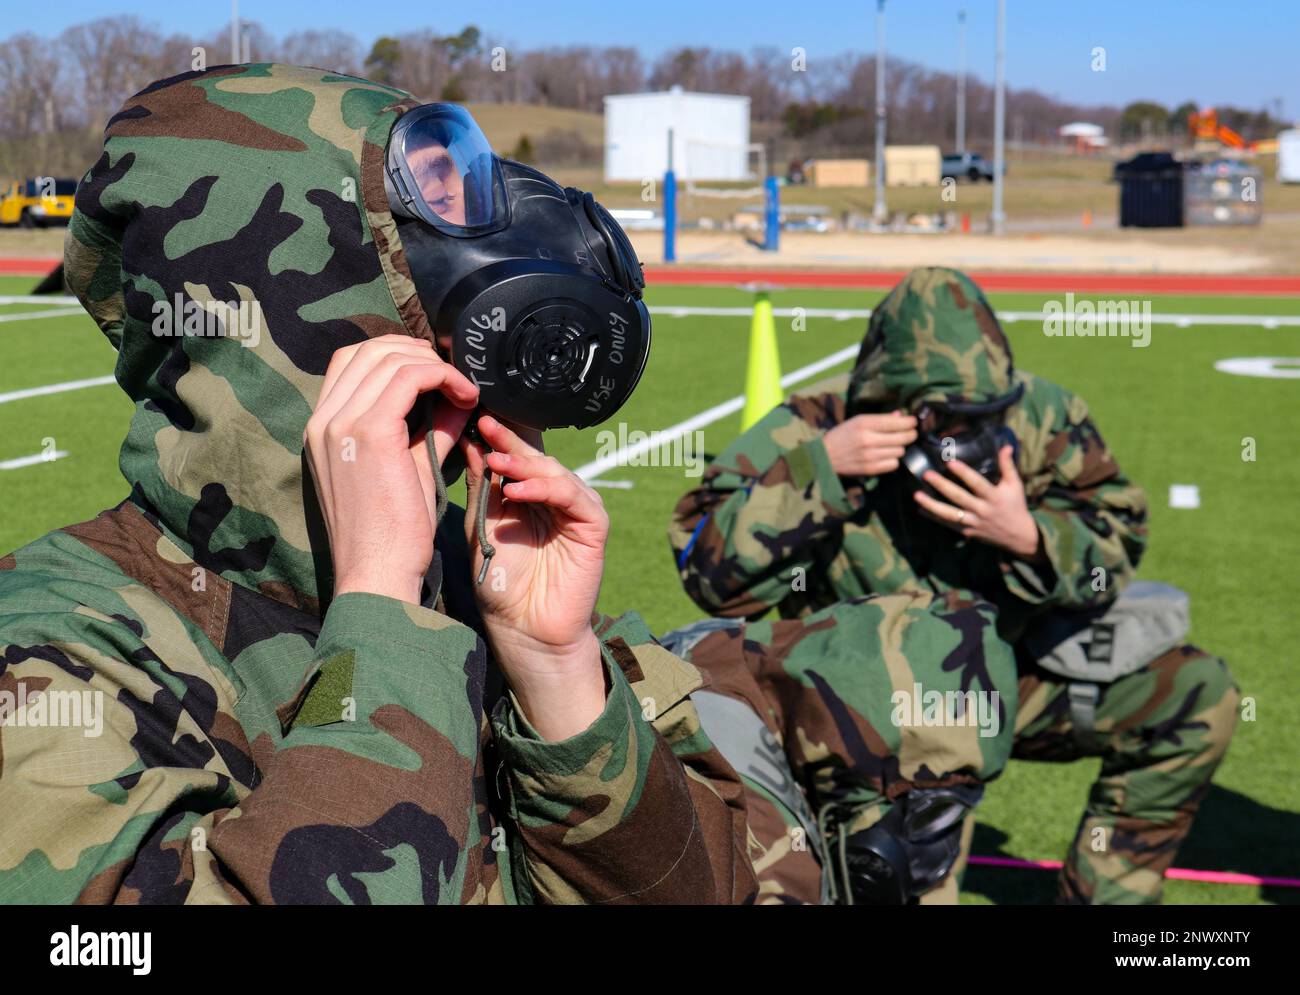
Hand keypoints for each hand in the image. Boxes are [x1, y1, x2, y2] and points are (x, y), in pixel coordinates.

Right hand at [304, 335, 478, 604]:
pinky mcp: (369, 433)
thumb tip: (458, 397)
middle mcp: (323, 420)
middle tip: (454, 376)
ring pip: (390, 358)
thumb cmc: (393, 533)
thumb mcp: (411, 466)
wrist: (377, 575)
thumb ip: (431, 427)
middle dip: (418, 352)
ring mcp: (341, 424)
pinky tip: (466, 397)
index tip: (436, 374)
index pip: (351, 360)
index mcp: (323, 428)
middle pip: (369, 349)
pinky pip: (410, 378)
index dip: (396, 354)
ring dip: (435, 365)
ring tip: (465, 389)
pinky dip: (443, 377)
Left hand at [461, 415, 608, 739]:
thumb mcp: (481, 522)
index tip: (468, 416)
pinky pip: (573, 496)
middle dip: (507, 440)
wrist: (522, 628)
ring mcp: (577, 507)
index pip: (515, 451)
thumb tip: (466, 437)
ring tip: (495, 460)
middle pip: (536, 454)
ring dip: (523, 464)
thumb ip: (479, 482)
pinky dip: (545, 490)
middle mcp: (555, 494)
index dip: (495, 433)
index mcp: (528, 490)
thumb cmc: (499, 580)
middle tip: (482, 423)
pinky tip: (517, 491)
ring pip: (554, 470)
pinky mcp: (593, 525)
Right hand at [823, 411, 917, 476]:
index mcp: (864, 423)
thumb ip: (879, 419)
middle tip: (911, 433)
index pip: (895, 422)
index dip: (909, 422)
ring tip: (894, 444)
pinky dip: (893, 460)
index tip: (914, 421)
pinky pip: (893, 464)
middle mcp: (868, 439)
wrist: (825, 456)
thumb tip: (900, 415)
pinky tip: (887, 456)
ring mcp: (869, 456)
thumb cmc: (842, 435)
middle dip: (910, 434)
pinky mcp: (870, 469)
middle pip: (902, 438)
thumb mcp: (857, 421)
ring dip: (900, 447)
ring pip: (899, 451)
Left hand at [912, 445, 1042, 560]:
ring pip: (949, 514)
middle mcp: (982, 510)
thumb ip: (1008, 466)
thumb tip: (1006, 446)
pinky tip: (920, 509)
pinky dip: (934, 517)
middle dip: (942, 486)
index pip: (977, 483)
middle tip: (927, 474)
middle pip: (959, 498)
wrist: (1018, 536)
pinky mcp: (967, 532)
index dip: (964, 473)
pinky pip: (948, 525)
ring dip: (931, 505)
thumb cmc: (1016, 506)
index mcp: (994, 497)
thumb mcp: (1015, 485)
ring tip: (916, 495)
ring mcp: (973, 523)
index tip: (950, 462)